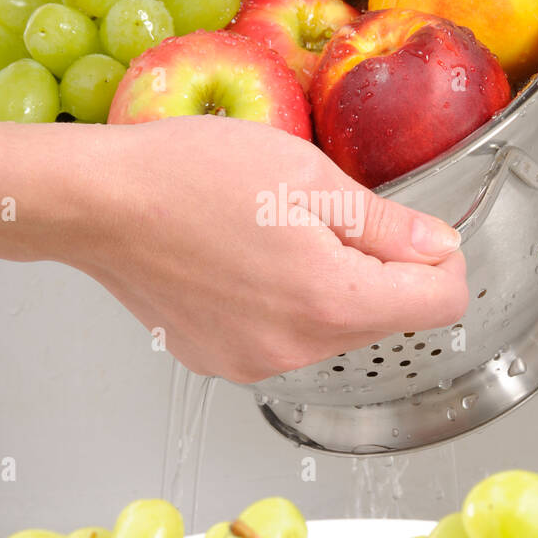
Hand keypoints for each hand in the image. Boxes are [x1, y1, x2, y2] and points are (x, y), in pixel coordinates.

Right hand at [75, 117, 467, 382]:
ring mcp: (255, 364)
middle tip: (319, 213)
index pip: (440, 304)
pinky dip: (279, 302)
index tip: (413, 230)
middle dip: (374, 268)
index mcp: (332, 302)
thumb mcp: (307, 175)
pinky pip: (282, 335)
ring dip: (325, 285)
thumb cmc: (189, 174)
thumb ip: (386, 222)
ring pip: (331, 327)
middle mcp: (297, 350)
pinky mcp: (221, 361)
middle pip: (384, 317)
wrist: (96, 203)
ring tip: (270, 233)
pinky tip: (239, 260)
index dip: (441, 260)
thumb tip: (439, 246)